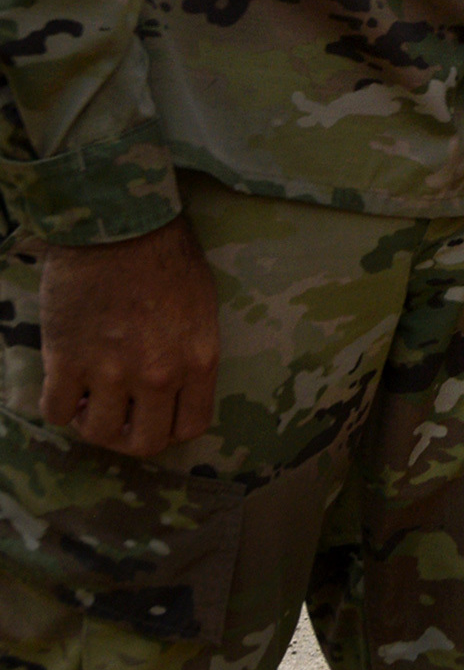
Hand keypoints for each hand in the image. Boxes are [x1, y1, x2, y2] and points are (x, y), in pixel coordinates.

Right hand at [37, 218, 219, 457]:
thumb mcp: (202, 307)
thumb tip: (176, 383)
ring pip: (97, 433)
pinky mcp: (66, 360)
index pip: (190, 427)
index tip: (155, 416)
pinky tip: (64, 384)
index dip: (169, 428)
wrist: (117, 226)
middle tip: (118, 414)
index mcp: (199, 361)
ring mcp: (111, 371)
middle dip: (130, 435)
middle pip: (144, 442)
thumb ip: (191, 352)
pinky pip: (55, 411)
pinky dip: (59, 405)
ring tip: (90, 398)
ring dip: (92, 422)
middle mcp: (158, 375)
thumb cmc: (166, 256)